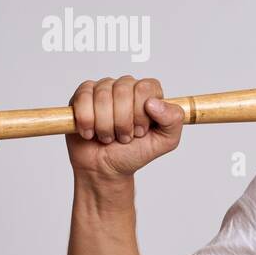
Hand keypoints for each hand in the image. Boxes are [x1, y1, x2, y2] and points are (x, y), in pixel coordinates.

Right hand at [65, 76, 184, 178]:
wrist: (105, 168)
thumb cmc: (135, 152)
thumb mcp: (166, 141)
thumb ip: (173, 120)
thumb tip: (154, 102)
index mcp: (149, 93)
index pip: (146, 88)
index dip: (141, 113)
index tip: (140, 132)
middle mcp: (127, 86)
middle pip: (123, 90)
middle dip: (123, 122)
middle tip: (124, 137)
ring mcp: (104, 88)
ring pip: (102, 96)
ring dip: (105, 125)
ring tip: (108, 137)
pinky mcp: (82, 95)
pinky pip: (83, 98)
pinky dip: (87, 121)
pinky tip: (90, 133)